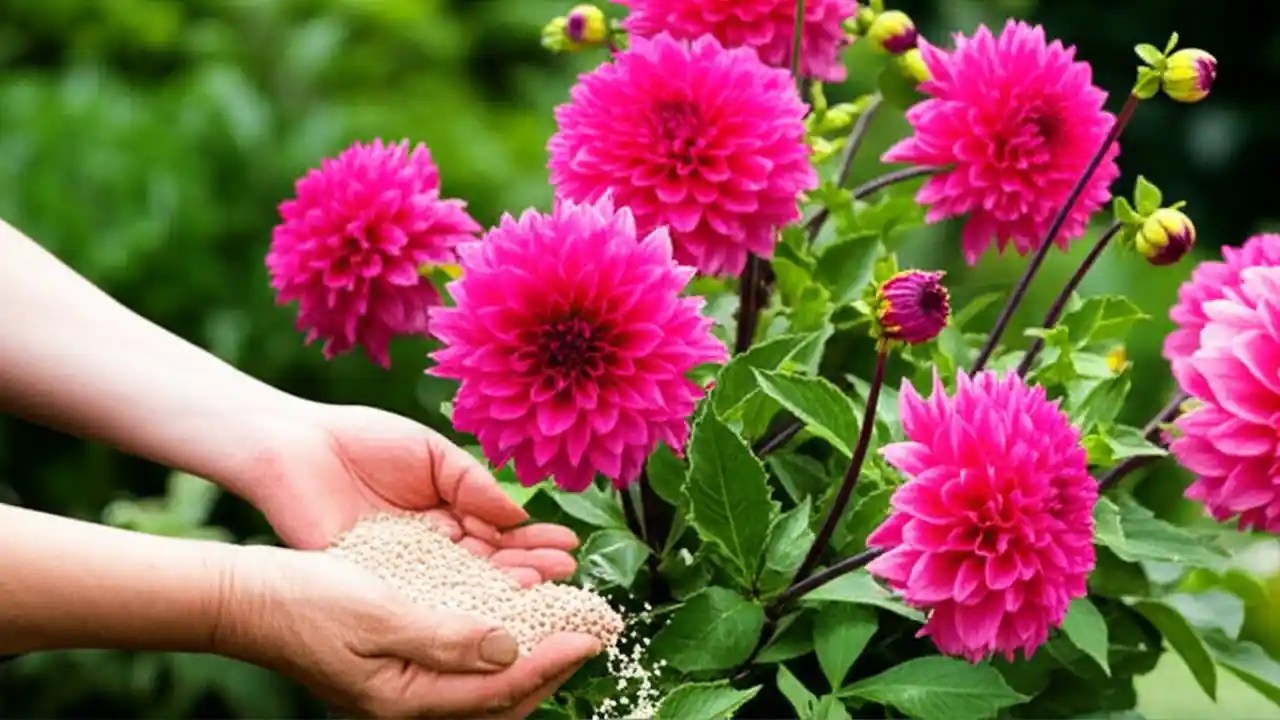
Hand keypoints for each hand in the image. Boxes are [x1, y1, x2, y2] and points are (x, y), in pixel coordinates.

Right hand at [220, 546, 601, 718]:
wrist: (250, 599)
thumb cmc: (305, 599)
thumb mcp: (378, 610)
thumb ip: (444, 636)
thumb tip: (509, 649)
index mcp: (405, 699)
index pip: (500, 691)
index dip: (552, 662)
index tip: (592, 634)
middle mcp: (409, 704)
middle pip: (501, 702)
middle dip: (551, 668)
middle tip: (591, 632)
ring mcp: (403, 690)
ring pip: (485, 688)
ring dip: (529, 657)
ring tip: (564, 623)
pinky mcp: (398, 668)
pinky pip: (463, 668)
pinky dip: (496, 647)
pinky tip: (512, 616)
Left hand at [250, 402, 577, 586]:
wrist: (293, 446)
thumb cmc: (360, 440)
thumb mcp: (432, 453)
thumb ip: (474, 482)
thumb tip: (520, 511)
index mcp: (445, 514)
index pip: (498, 535)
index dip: (532, 543)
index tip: (568, 548)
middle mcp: (430, 548)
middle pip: (488, 567)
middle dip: (530, 570)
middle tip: (567, 575)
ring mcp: (405, 569)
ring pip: (463, 586)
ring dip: (505, 589)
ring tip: (543, 589)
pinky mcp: (376, 582)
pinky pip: (422, 596)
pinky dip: (457, 601)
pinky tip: (491, 602)